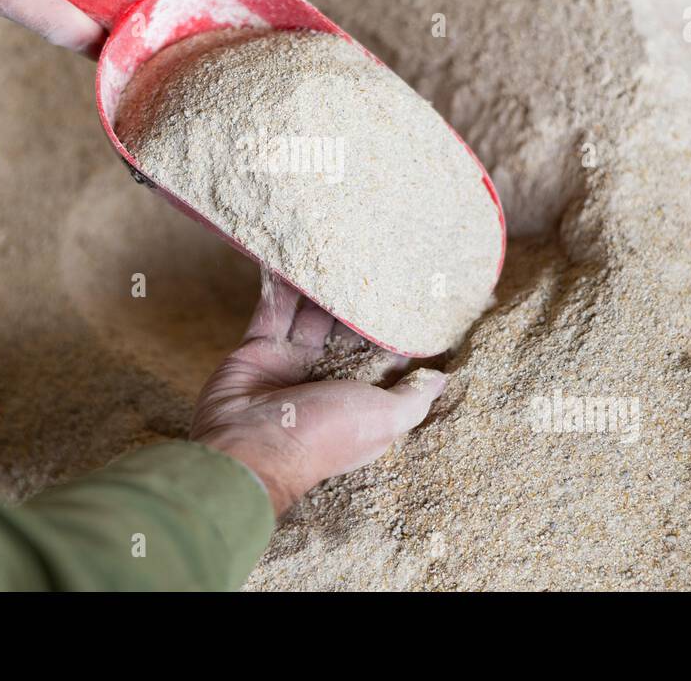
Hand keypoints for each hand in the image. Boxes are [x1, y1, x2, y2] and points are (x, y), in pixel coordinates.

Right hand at [191, 278, 447, 514]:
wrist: (248, 447)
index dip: (398, 326)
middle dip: (359, 297)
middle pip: (348, 328)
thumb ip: (414, 398)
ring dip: (322, 284)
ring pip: (311, 314)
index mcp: (361, 397)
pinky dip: (280, 283)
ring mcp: (291, 363)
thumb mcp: (384, 419)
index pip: (385, 355)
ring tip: (337, 244)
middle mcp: (328, 378)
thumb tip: (442, 379)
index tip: (412, 291)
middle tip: (374, 255)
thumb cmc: (323, 436)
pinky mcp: (258, 349)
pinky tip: (292, 254)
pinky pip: (272, 310)